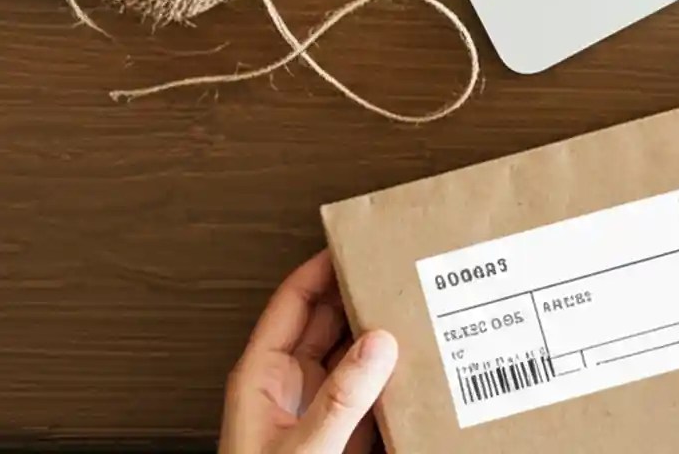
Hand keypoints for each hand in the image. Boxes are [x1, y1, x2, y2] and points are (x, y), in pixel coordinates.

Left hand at [219, 251, 398, 453]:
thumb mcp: (303, 447)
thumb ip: (339, 400)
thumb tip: (377, 345)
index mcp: (262, 377)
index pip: (292, 304)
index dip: (320, 269)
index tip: (353, 245)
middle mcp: (290, 386)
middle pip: (327, 321)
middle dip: (358, 294)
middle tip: (395, 271)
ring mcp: (318, 407)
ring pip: (353, 353)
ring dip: (379, 334)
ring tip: (412, 308)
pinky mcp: (344, 431)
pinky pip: (371, 388)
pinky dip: (393, 372)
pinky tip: (416, 360)